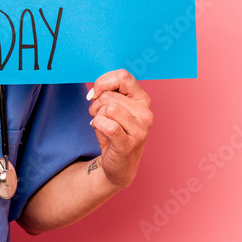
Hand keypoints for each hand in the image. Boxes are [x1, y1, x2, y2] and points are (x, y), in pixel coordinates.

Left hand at [86, 69, 152, 188]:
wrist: (119, 164)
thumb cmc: (115, 132)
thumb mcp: (115, 108)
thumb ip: (109, 93)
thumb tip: (96, 90)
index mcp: (143, 100)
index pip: (123, 76)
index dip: (103, 82)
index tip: (95, 93)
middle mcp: (145, 113)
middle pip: (110, 96)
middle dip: (96, 104)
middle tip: (98, 116)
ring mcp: (140, 129)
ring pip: (108, 108)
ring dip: (97, 116)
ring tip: (101, 124)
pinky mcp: (129, 144)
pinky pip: (107, 125)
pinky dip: (97, 125)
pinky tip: (100, 130)